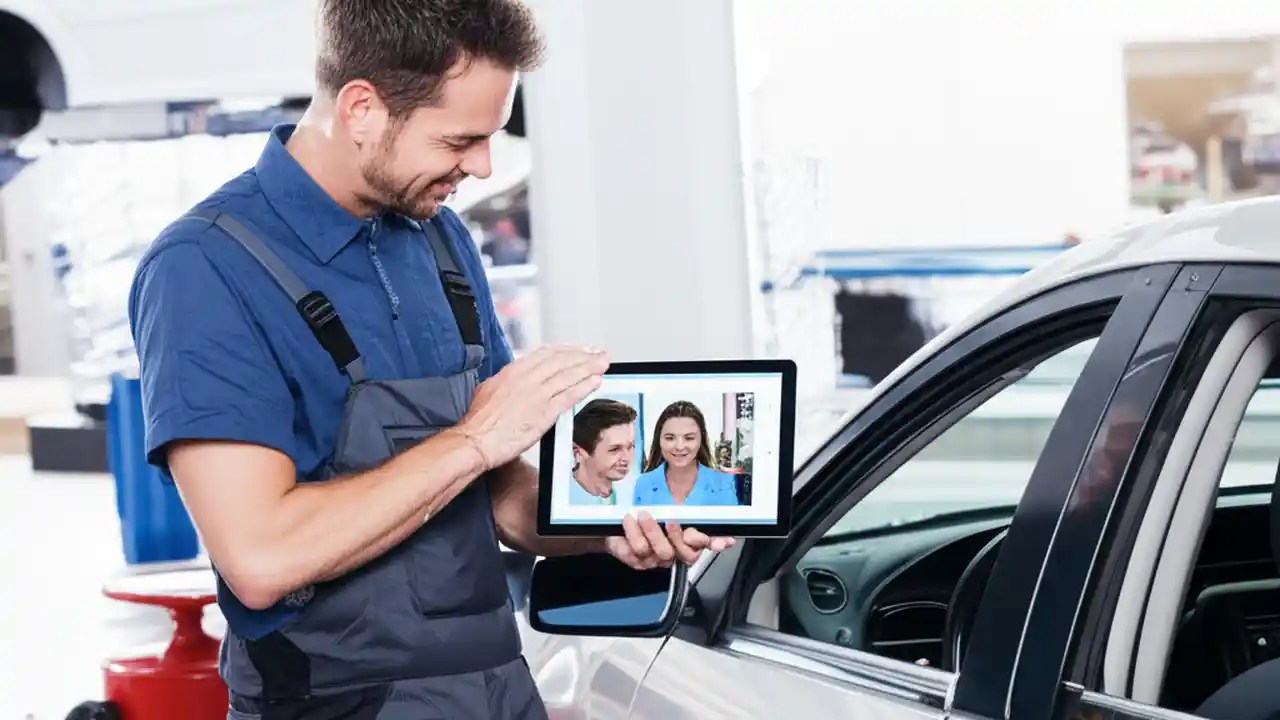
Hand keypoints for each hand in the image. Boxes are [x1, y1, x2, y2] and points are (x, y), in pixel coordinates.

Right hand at [456, 345, 609, 470]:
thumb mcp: (490, 389)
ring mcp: (537, 395)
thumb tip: (516, 376)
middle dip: (583, 356)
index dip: (567, 350)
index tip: (579, 350)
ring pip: (568, 375)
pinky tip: (594, 383)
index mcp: (513, 371)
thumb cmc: (479, 421)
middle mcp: (527, 378)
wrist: (476, 440)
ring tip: (603, 364)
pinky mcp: (544, 413)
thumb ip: (507, 381)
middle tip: (598, 354)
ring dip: (589, 368)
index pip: (546, 354)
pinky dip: (584, 387)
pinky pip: (569, 396)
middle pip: (562, 361)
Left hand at [605, 511, 736, 569]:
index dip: (714, 544)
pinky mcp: (637, 561)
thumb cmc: (645, 515)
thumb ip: (689, 506)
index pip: (705, 546)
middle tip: (670, 520)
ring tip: (642, 515)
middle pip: (684, 554)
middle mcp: (673, 554)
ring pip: (660, 551)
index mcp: (685, 542)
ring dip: (652, 531)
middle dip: (678, 536)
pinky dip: (633, 532)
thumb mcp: (668, 505)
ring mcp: (655, 560)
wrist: (615, 524)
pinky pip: (638, 550)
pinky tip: (629, 521)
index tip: (722, 541)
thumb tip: (709, 502)